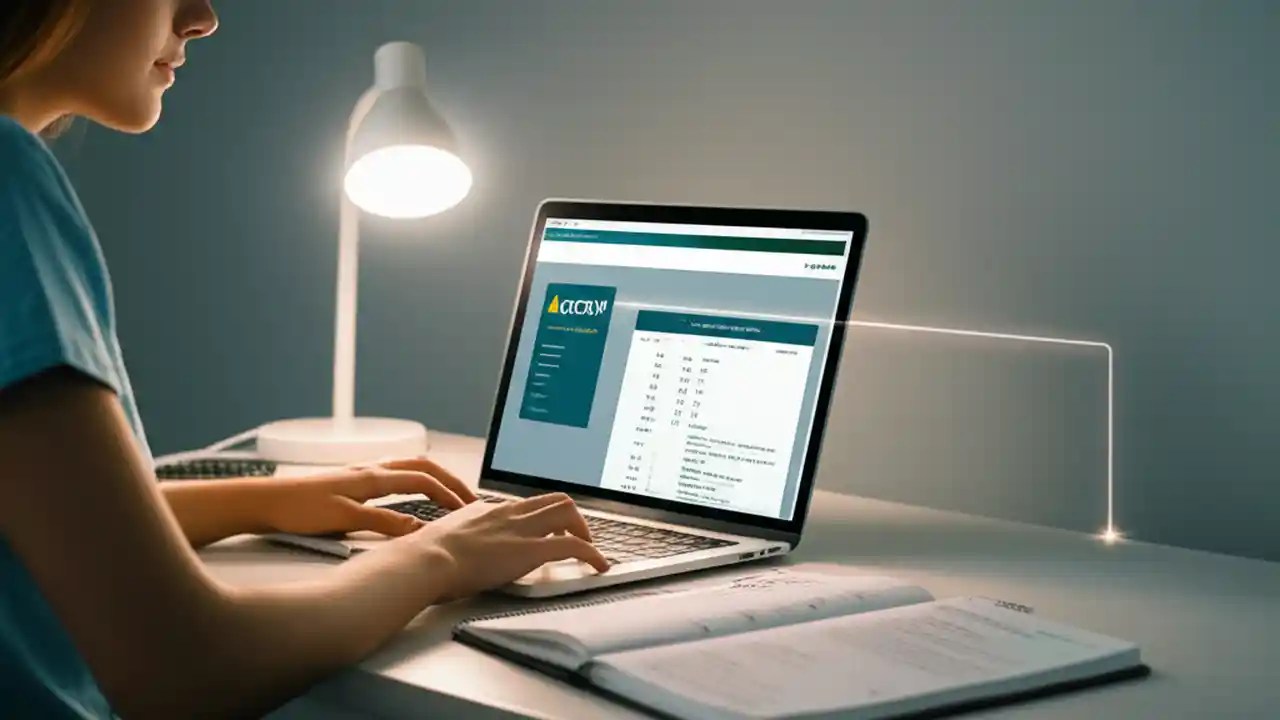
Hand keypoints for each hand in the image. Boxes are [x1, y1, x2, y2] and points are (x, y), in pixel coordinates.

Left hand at [261, 457, 478, 536]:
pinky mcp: (352, 484)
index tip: (468, 510)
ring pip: (409, 468)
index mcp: (373, 477)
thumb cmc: (299, 509)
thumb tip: (422, 530)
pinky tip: (411, 498)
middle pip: (423, 467)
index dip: (450, 495)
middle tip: (470, 499)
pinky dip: (414, 483)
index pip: (424, 480)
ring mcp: (361, 474)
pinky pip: (395, 477)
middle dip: (450, 482)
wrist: (264, 502)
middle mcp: (371, 470)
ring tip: (449, 496)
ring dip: (434, 479)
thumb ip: (386, 524)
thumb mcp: (346, 519)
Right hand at [404, 492, 609, 601]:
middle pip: (554, 499)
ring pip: (568, 512)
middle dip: (572, 518)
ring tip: (590, 550)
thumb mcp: (446, 536)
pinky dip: (592, 554)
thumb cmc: (428, 554)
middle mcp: (510, 512)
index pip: (527, 505)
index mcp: (490, 509)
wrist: (427, 560)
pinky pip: (573, 545)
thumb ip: (460, 535)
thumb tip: (458, 544)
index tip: (549, 530)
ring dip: (584, 530)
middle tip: (577, 537)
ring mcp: (522, 529)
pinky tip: (598, 565)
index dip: (544, 517)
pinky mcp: (531, 549)